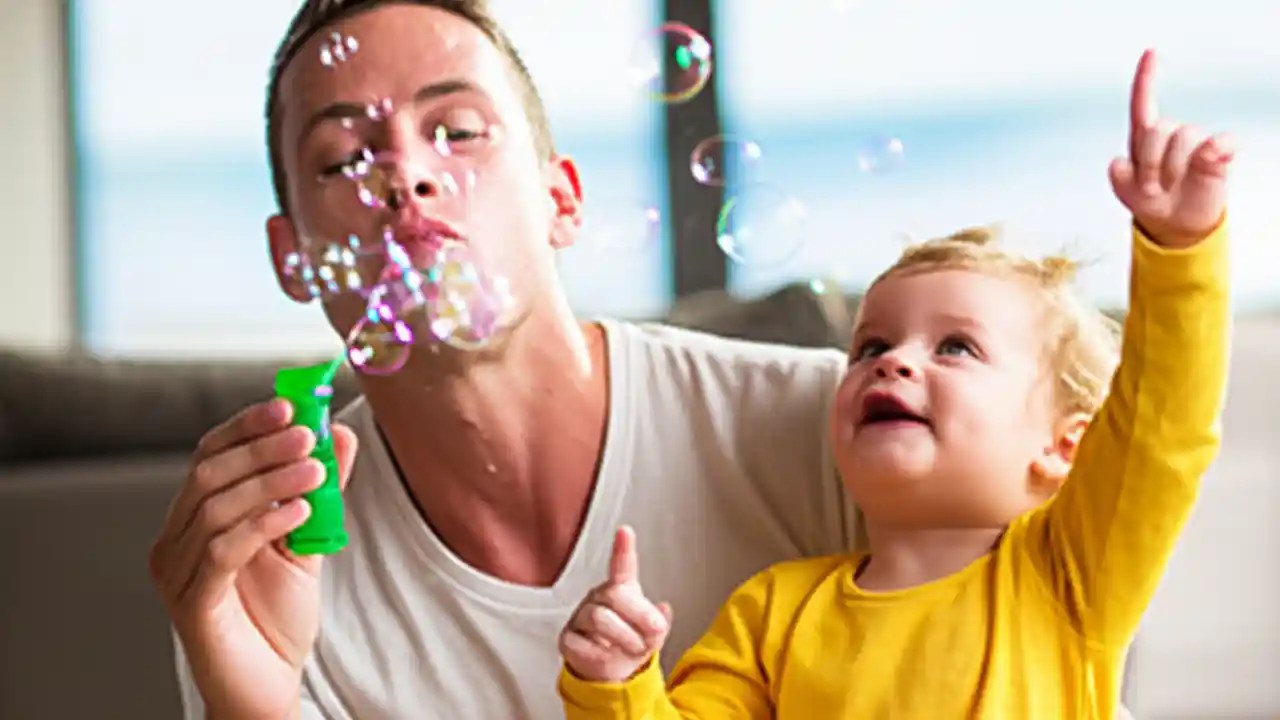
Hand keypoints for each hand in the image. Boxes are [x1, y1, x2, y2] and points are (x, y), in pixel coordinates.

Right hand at [148, 399, 357, 719]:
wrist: (268, 685)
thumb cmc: (277, 616)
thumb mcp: (307, 540)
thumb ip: (320, 489)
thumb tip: (339, 432)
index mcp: (195, 518)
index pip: (210, 455)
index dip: (247, 427)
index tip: (289, 404)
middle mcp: (175, 540)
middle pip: (209, 473)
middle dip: (261, 448)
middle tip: (307, 433)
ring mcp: (177, 572)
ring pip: (215, 506)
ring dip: (271, 482)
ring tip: (316, 473)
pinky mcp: (193, 603)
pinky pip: (223, 551)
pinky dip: (263, 523)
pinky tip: (300, 512)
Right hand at [559, 526, 672, 682]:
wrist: (611, 673)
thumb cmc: (631, 643)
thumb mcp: (652, 634)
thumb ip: (658, 621)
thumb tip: (663, 609)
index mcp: (620, 590)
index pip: (621, 565)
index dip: (623, 548)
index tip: (625, 531)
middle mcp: (598, 598)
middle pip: (615, 595)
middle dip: (640, 615)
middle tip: (654, 632)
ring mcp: (580, 616)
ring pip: (600, 619)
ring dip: (625, 638)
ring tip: (635, 648)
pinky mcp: (567, 637)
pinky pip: (584, 643)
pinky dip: (602, 655)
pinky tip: (607, 656)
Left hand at [1109, 49, 1234, 248]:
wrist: (1176, 223)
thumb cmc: (1150, 201)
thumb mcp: (1126, 193)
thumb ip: (1117, 178)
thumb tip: (1118, 162)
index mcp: (1143, 139)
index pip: (1143, 104)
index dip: (1147, 78)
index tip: (1151, 52)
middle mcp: (1170, 135)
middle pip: (1157, 129)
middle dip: (1149, 162)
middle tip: (1150, 186)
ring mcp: (1196, 143)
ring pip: (1183, 137)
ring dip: (1172, 168)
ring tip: (1170, 187)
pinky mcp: (1218, 153)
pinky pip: (1220, 142)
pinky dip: (1215, 151)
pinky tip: (1210, 164)